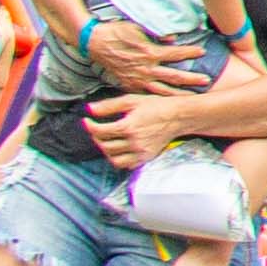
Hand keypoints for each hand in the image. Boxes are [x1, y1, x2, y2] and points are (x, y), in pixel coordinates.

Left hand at [76, 69, 204, 166]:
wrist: (179, 116)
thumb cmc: (157, 105)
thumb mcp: (132, 100)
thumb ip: (109, 105)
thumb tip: (89, 109)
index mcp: (128, 126)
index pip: (99, 131)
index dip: (89, 126)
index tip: (87, 121)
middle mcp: (133, 142)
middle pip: (105, 146)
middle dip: (96, 138)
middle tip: (97, 130)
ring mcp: (140, 152)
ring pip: (114, 159)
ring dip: (106, 151)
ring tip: (107, 142)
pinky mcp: (146, 157)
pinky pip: (127, 165)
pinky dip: (119, 160)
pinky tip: (119, 150)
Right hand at [85, 15, 213, 98]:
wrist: (94, 43)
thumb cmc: (116, 32)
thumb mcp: (137, 27)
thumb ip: (156, 34)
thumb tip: (173, 38)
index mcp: (150, 52)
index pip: (176, 53)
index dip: (191, 52)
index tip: (203, 52)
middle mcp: (146, 68)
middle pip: (174, 76)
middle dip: (192, 79)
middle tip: (207, 81)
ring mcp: (137, 79)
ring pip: (163, 90)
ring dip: (179, 93)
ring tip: (193, 97)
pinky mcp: (129, 85)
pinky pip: (147, 94)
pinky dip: (159, 98)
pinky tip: (169, 102)